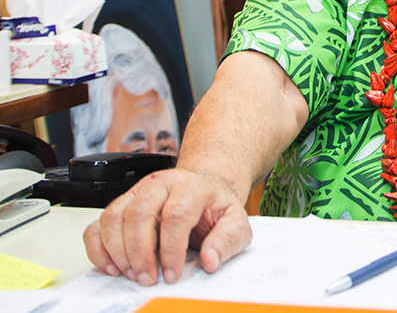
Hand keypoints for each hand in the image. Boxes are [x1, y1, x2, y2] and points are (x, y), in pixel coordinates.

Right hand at [84, 168, 251, 285]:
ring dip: (118, 251)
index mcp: (192, 185)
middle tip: (147, 277)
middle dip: (140, 252)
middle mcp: (161, 183)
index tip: (172, 273)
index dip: (172, 249)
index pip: (176, 214)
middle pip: (139, 214)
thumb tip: (210, 261)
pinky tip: (111, 266)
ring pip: (114, 217)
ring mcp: (137, 191)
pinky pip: (97, 223)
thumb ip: (227, 241)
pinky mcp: (122, 203)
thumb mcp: (235, 222)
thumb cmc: (215, 207)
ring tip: (132, 273)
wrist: (204, 189)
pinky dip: (98, 247)